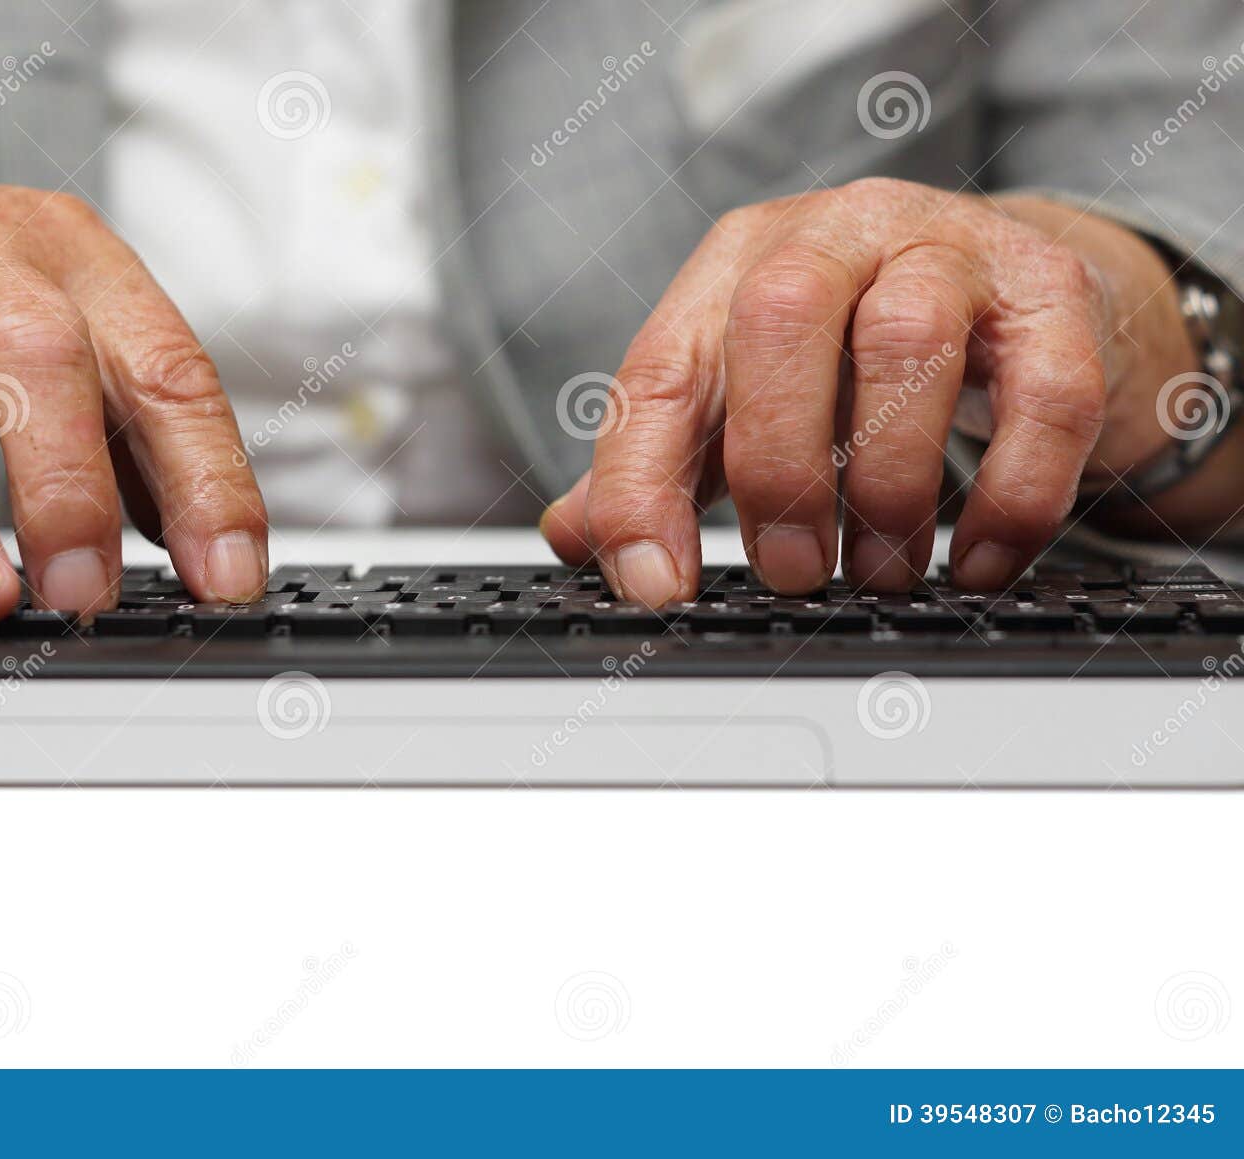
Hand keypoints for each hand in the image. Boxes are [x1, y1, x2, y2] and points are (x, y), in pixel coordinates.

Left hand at [540, 178, 1203, 602]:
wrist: (1010, 293)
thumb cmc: (852, 351)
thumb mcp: (741, 395)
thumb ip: (659, 462)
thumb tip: (575, 536)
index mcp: (735, 264)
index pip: (663, 368)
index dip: (643, 483)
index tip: (652, 584)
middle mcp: (835, 235)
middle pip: (781, 321)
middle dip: (777, 468)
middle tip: (789, 573)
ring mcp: (951, 250)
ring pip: (907, 342)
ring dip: (889, 488)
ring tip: (880, 572)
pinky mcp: (1054, 292)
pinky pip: (1042, 394)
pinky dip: (1011, 497)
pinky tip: (980, 560)